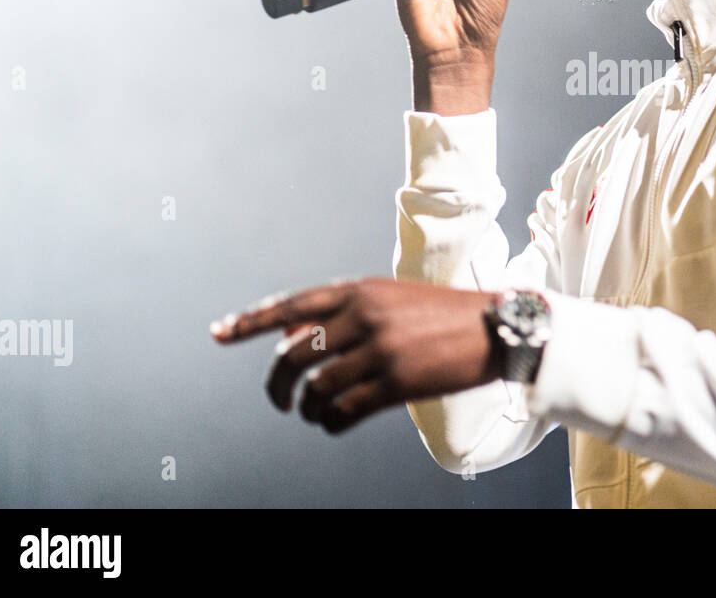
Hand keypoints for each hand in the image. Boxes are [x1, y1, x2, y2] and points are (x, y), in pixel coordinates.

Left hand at [210, 277, 498, 433]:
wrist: (495, 327)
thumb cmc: (443, 314)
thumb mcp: (391, 299)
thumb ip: (346, 313)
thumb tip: (295, 339)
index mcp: (359, 290)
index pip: (291, 306)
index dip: (250, 321)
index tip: (220, 334)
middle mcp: (364, 316)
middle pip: (294, 354)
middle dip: (278, 383)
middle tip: (279, 400)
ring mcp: (380, 349)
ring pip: (317, 388)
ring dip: (309, 409)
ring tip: (317, 414)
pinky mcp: (397, 382)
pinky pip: (344, 411)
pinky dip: (332, 423)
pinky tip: (336, 424)